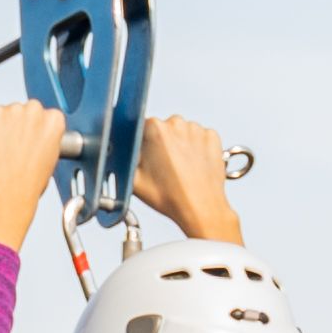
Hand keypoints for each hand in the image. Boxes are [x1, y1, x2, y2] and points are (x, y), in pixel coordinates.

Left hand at [0, 99, 67, 242]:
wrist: (11, 190)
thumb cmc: (30, 181)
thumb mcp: (50, 155)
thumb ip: (43, 136)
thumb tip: (30, 135)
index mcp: (54, 119)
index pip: (41, 113)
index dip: (31, 127)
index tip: (26, 139)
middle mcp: (34, 109)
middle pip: (21, 110)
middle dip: (14, 124)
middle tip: (9, 146)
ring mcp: (11, 110)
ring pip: (1, 111)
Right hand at [133, 114, 243, 241]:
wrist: (200, 208)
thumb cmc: (171, 196)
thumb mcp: (133, 179)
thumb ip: (123, 158)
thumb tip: (119, 149)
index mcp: (154, 129)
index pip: (141, 128)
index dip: (141, 144)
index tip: (145, 157)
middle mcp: (176, 124)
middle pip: (163, 129)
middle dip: (160, 145)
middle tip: (161, 168)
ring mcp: (197, 130)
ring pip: (182, 134)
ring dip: (179, 147)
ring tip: (178, 170)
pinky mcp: (212, 137)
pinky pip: (199, 138)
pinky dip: (196, 149)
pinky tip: (192, 166)